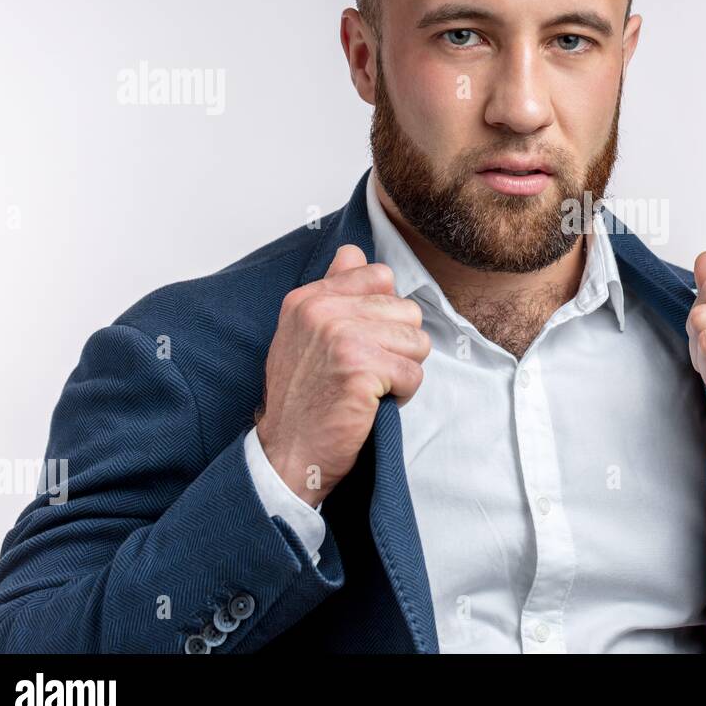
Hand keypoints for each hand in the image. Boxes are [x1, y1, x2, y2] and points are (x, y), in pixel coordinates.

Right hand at [255, 244, 429, 506]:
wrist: (288, 453)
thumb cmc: (303, 397)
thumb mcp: (304, 333)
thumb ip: (332, 289)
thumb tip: (354, 252)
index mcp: (309, 298)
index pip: (379, 275)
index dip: (385, 313)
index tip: (364, 341)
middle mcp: (322, 311)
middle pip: (407, 310)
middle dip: (398, 346)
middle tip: (367, 372)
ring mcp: (341, 338)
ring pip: (417, 341)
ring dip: (403, 370)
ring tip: (370, 387)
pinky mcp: (360, 369)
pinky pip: (414, 373)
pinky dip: (403, 394)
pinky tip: (373, 403)